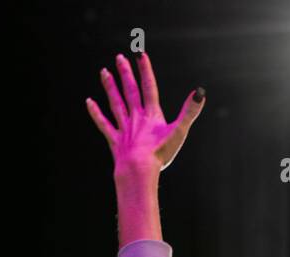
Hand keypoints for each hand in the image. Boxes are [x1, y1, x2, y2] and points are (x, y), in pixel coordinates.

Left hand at [86, 52, 203, 176]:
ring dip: (110, 87)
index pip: (149, 87)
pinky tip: (89, 102)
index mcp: (152, 115)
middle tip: (119, 58)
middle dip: (125, 74)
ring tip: (104, 72)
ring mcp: (124, 128)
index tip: (140, 54)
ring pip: (115, 103)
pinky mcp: (115, 141)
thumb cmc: (161, 153)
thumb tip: (200, 92)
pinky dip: (96, 113)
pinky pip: (103, 124)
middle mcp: (136, 118)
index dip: (145, 70)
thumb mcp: (179, 132)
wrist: (139, 169)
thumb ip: (189, 112)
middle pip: (130, 91)